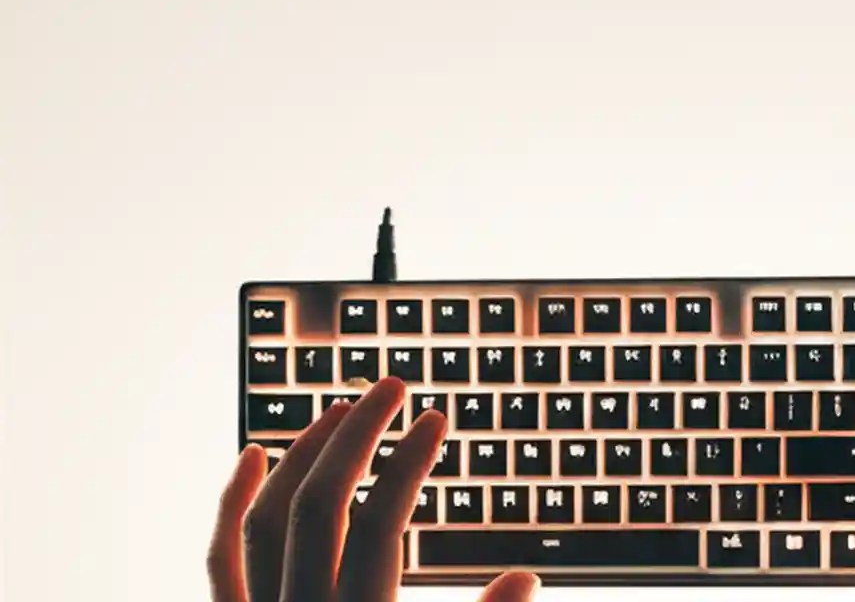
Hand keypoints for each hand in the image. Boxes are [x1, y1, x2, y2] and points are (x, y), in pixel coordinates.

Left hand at [207, 376, 538, 601]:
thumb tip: (528, 575)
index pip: (383, 521)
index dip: (410, 461)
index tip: (437, 417)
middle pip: (322, 502)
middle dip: (358, 432)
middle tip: (392, 385)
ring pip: (267, 519)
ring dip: (302, 454)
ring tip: (337, 410)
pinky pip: (218, 560)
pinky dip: (231, 503)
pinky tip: (252, 456)